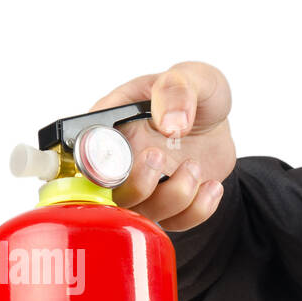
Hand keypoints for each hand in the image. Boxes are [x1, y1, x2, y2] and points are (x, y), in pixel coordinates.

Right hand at [91, 61, 236, 230]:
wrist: (220, 120)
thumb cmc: (195, 94)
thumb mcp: (190, 77)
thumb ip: (176, 91)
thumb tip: (169, 124)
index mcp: (109, 125)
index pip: (81, 155)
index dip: (94, 167)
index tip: (124, 160)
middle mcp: (120, 160)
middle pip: (109, 195)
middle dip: (139, 183)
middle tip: (161, 155)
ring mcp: (144, 185)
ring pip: (144, 213)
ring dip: (176, 194)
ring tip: (195, 165)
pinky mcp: (168, 203)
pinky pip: (177, 223)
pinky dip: (198, 209)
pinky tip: (211, 185)